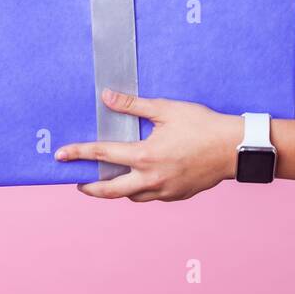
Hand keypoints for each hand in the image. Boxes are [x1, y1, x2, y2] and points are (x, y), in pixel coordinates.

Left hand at [55, 88, 243, 201]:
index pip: (102, 156)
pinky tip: (142, 178)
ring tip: (109, 179)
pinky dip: (140, 189)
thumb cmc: (203, 125)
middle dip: (89, 187)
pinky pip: (150, 196)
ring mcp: (164, 191)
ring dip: (116, 189)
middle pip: (108, 190)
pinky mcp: (176, 196)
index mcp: (145, 155)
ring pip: (130, 196)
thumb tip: (107, 97)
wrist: (234, 148)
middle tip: (78, 182)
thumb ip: (133, 105)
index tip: (61, 155)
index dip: (78, 153)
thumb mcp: (166, 110)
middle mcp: (150, 179)